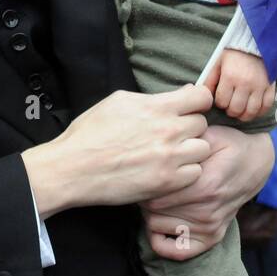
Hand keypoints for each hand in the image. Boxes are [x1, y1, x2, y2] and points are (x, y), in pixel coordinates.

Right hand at [21, 85, 212, 217]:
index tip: (190, 108)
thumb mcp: (118, 101)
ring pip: (203, 150)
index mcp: (156, 107)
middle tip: (172, 135)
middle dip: (190, 127)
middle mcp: (167, 131)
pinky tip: (167, 170)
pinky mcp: (166, 182)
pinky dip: (185, 173)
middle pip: (202, 124)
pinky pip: (195, 174)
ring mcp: (169, 158)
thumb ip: (152, 98)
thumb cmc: (90, 133)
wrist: (73, 168)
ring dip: (190, 151)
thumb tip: (181, 92)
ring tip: (171, 154)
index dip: (197, 102)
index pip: (201, 97)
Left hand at [142, 126, 274, 261]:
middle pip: (152, 211)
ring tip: (157, 196)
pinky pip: (176, 251)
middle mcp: (207, 212)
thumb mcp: (209, 135)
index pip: (155, 195)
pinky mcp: (213, 237)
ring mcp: (210, 228)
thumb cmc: (228, 146)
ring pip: (157, 226)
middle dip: (144, 195)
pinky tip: (162, 221)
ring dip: (150, 213)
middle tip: (148, 182)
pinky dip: (162, 240)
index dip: (144, 182)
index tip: (144, 171)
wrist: (255, 164)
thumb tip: (160, 146)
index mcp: (205, 186)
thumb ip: (185, 141)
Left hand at [203, 48, 274, 121]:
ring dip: (244, 115)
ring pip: (251, 112)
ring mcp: (259, 86)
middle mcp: (245, 83)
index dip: (219, 103)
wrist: (256, 43)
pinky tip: (253, 110)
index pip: (222, 101)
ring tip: (240, 111)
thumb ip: (209, 79)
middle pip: (236, 109)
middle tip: (230, 107)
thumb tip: (204, 96)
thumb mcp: (217, 63)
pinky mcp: (270, 87)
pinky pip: (266, 106)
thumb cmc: (234, 54)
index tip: (221, 100)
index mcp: (230, 76)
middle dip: (230, 111)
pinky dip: (259, 112)